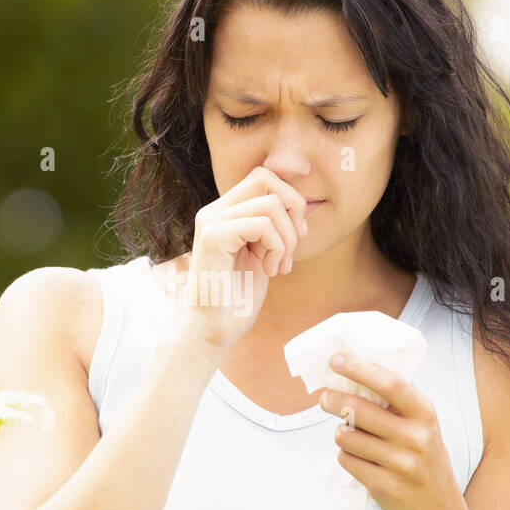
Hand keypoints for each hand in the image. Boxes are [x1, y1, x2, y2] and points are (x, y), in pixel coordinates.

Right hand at [177, 166, 307, 356]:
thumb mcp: (261, 253)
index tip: (296, 236)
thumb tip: (298, 203)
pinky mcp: (213, 236)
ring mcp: (211, 221)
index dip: (290, 199)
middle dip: (293, 208)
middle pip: (266, 178)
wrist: (213, 331)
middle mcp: (213, 211)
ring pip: (271, 203)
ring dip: (287, 238)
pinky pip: (263, 224)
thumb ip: (271, 226)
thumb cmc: (237, 299)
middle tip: (294, 245)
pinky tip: (269, 271)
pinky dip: (276, 248)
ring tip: (279, 265)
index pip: (264, 177)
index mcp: (224, 213)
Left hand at [317, 354, 462, 509]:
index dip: (360, 369)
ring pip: (347, 436)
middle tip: (323, 397)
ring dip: (341, 434)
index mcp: (425, 413)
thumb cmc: (422, 457)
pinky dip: (346, 456)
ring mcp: (401, 463)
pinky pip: (346, 460)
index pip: (390, 384)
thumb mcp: (421, 425)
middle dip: (333, 400)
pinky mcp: (385, 485)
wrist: (436, 509)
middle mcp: (416, 437)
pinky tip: (359, 459)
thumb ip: (396, 402)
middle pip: (359, 409)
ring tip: (351, 437)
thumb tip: (353, 370)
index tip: (336, 359)